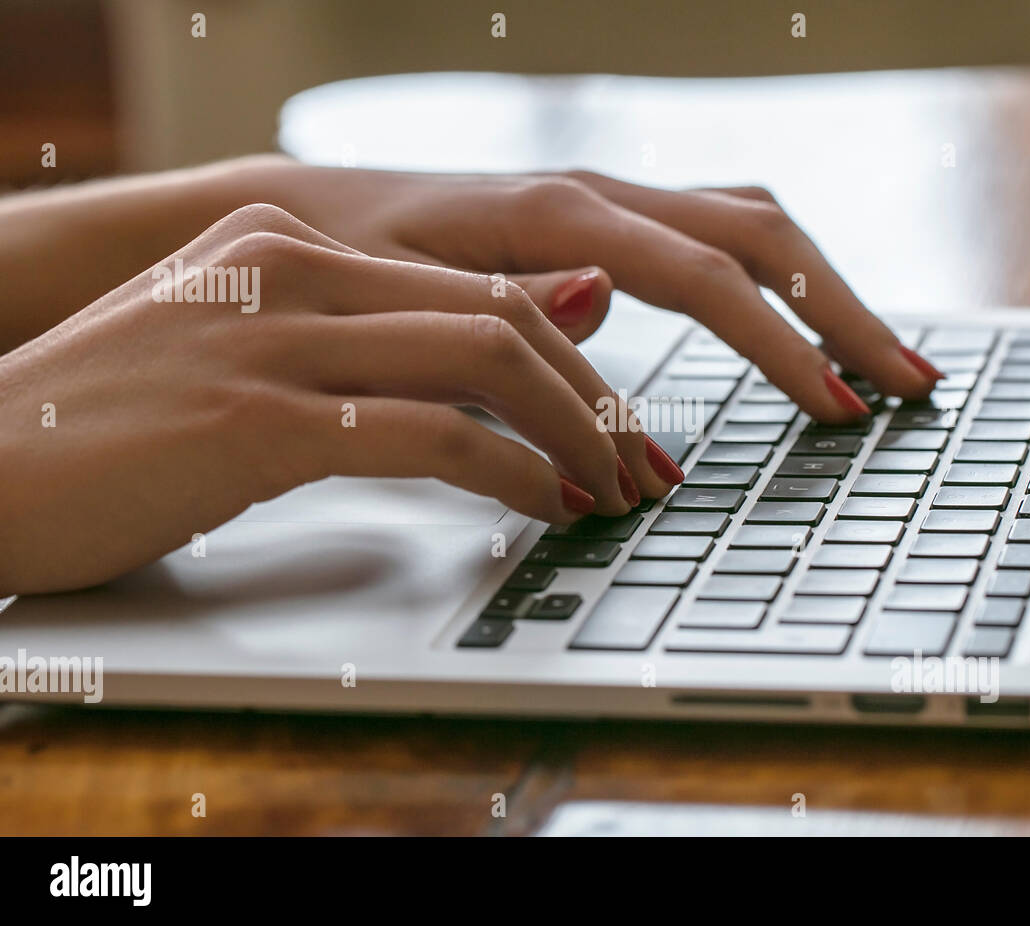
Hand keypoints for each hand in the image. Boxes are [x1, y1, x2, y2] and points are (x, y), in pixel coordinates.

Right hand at [0, 204, 675, 594]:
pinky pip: (427, 433)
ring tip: (607, 494)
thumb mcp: (254, 357)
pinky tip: (541, 507)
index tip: (619, 425)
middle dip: (596, 400)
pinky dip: (509, 472)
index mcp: (291, 245)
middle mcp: (290, 268)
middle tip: (641, 466)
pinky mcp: (253, 417)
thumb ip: (380, 339)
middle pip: (503, 317)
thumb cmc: (113, 428)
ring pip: (484, 361)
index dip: (575, 361)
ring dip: (572, 435)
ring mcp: (272, 336)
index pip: (479, 289)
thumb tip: (532, 327)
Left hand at [238, 158, 944, 418]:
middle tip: (911, 386)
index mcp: (559, 216)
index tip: (840, 411)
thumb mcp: (404, 302)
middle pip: (761, 235)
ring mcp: (606, 208)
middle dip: (844, 311)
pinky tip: (797, 331)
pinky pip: (713, 241)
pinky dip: (772, 286)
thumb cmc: (344, 269)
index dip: (784, 344)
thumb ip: (505, 309)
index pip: (708, 275)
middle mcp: (598, 198)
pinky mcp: (602, 230)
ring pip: (749, 227)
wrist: (300, 225)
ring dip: (823, 292)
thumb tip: (609, 301)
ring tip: (881, 362)